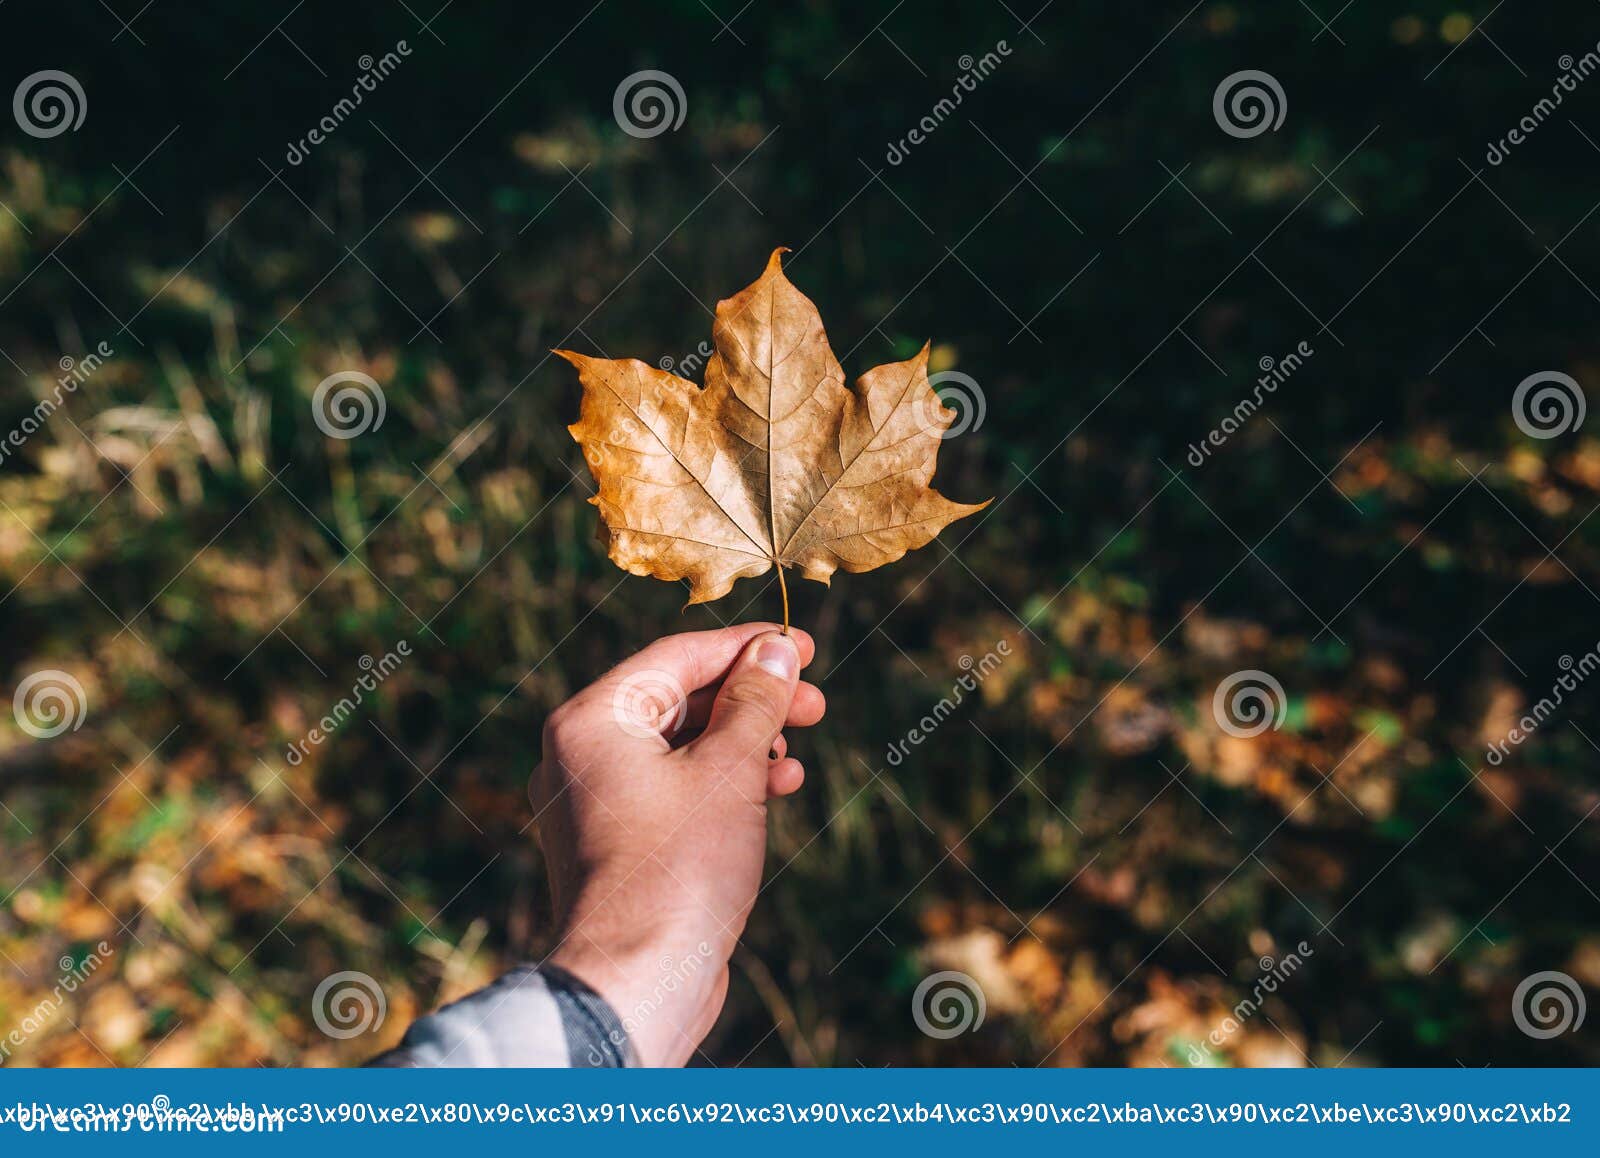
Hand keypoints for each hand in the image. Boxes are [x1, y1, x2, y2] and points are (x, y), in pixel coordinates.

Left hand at [530, 623, 825, 1064]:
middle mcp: (582, 753)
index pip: (678, 657)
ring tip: (797, 752)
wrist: (638, 981)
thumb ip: (754, 701)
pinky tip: (775, 789)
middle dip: (752, 699)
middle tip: (814, 704)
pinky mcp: (620, 843)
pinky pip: (675, 790)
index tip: (802, 646)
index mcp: (592, 719)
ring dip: (745, 743)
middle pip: (680, 700)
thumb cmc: (677, 869)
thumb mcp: (729, 770)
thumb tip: (774, 651)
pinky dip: (723, 783)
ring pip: (681, 747)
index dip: (747, 648)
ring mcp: (597, 801)